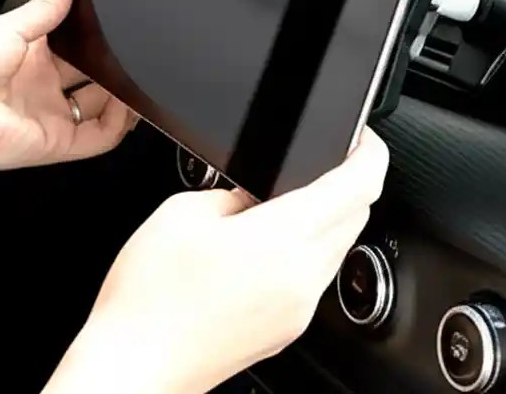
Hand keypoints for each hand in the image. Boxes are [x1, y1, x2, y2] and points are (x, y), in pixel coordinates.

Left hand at [0, 0, 133, 170]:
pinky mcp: (57, 142)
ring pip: (102, 109)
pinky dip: (120, 124)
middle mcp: (43, 89)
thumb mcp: (9, 25)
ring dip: (124, 96)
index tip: (121, 28)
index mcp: (31, 59)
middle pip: (94, 78)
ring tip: (142, 77)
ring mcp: (52, 116)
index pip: (78, 50)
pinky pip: (99, 138)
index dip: (101, 42)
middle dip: (117, 67)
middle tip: (137, 52)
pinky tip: (130, 105)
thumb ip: (46, 6)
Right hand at [45, 129, 389, 393]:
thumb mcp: (183, 212)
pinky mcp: (289, 329)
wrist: (135, 365)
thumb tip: (255, 195)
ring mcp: (300, 307)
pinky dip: (307, 254)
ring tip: (282, 208)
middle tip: (321, 165)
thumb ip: (233, 191)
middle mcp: (303, 275)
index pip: (359, 185)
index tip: (363, 139)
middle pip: (357, 215)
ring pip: (339, 248)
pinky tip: (266, 250)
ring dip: (329, 220)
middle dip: (349, 184)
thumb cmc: (148, 299)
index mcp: (284, 237)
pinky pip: (317, 279)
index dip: (370, 152)